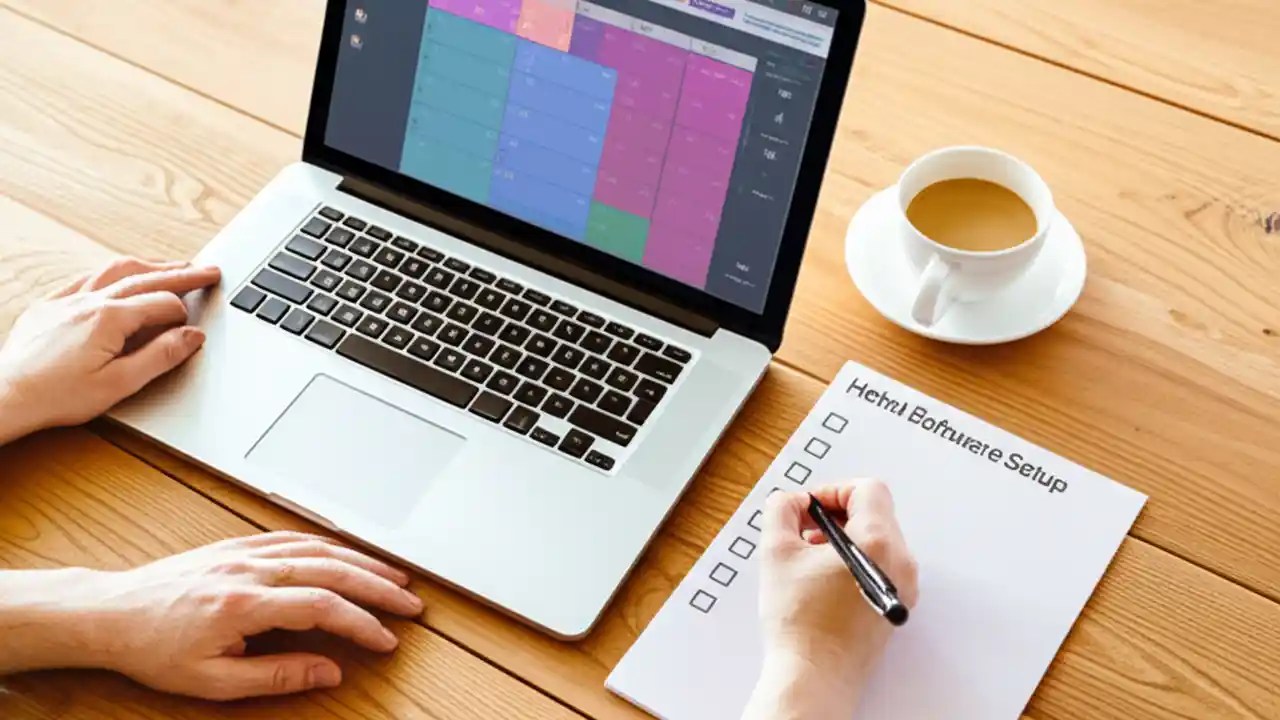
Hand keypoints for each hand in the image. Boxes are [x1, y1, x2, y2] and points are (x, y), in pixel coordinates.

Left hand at [0, 258, 219, 442]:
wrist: (6, 396)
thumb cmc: (57, 396)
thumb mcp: (119, 383)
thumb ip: (160, 356)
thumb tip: (192, 337)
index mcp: (110, 319)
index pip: (163, 304)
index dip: (185, 315)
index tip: (197, 325)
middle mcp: (89, 301)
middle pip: (146, 278)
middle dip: (182, 273)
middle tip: (207, 271)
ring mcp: (67, 300)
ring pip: (115, 269)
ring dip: (149, 265)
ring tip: (171, 266)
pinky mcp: (49, 305)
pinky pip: (85, 277)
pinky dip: (111, 272)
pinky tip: (119, 276)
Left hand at [0, 532, 423, 698]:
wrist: (111, 614)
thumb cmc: (154, 650)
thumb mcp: (213, 681)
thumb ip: (277, 675)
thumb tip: (328, 671)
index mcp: (244, 603)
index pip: (322, 607)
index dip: (362, 623)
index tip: (386, 639)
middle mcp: (249, 569)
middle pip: (332, 569)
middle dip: (378, 586)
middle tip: (410, 602)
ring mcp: (244, 552)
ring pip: (318, 547)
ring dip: (361, 561)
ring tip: (393, 577)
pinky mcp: (237, 544)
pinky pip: (294, 537)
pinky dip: (329, 545)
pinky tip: (347, 555)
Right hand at [743, 480, 918, 719]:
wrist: (814, 675)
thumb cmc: (801, 625)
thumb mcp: (776, 552)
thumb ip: (781, 510)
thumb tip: (791, 502)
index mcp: (878, 543)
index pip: (867, 490)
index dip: (833, 489)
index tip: (810, 504)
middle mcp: (899, 563)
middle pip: (874, 513)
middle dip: (836, 514)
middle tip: (804, 527)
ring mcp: (903, 586)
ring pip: (878, 540)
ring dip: (844, 537)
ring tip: (809, 555)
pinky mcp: (895, 605)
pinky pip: (881, 565)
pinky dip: (854, 560)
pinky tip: (823, 577)